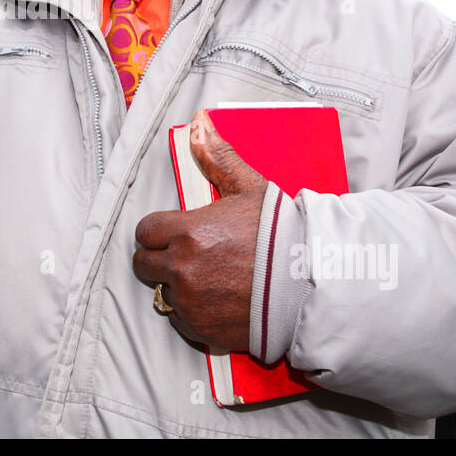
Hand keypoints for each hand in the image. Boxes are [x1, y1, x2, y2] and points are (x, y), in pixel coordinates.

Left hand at [133, 109, 268, 351]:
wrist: (311, 285)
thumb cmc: (282, 235)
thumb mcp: (250, 189)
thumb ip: (218, 158)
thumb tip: (198, 124)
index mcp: (186, 233)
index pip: (145, 232)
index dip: (160, 230)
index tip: (176, 232)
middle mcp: (181, 270)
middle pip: (144, 264)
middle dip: (161, 258)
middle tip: (189, 255)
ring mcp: (191, 304)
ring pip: (163, 293)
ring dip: (178, 287)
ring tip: (211, 278)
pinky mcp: (203, 332)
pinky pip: (182, 321)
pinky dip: (195, 314)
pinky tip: (219, 300)